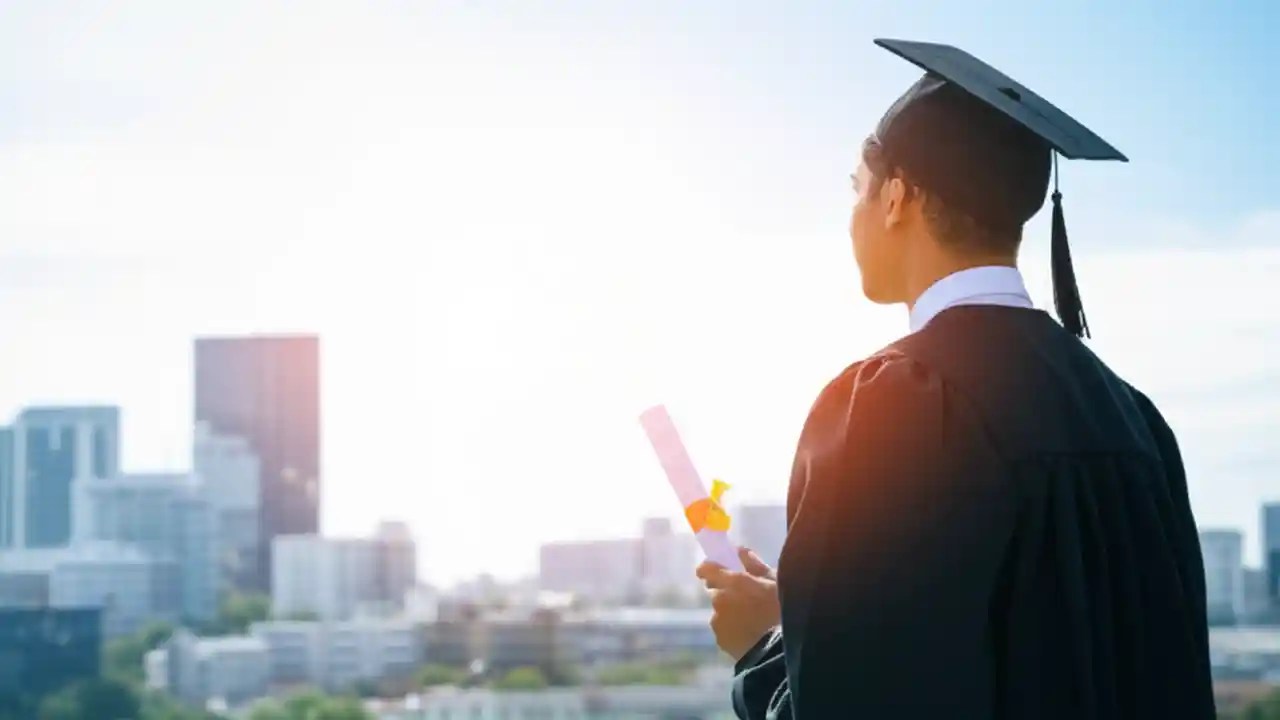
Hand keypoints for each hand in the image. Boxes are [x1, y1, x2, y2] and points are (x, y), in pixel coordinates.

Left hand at [695, 547, 779, 661]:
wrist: (780, 651)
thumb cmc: (783, 611)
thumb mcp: (775, 582)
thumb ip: (755, 565)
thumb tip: (740, 550)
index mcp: (733, 582)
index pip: (707, 569)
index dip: (709, 569)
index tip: (716, 570)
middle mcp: (720, 599)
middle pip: (714, 591)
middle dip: (725, 593)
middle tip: (746, 600)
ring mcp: (718, 621)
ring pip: (719, 612)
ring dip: (729, 613)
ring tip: (752, 622)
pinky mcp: (720, 641)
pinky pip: (723, 630)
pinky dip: (732, 630)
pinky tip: (749, 635)